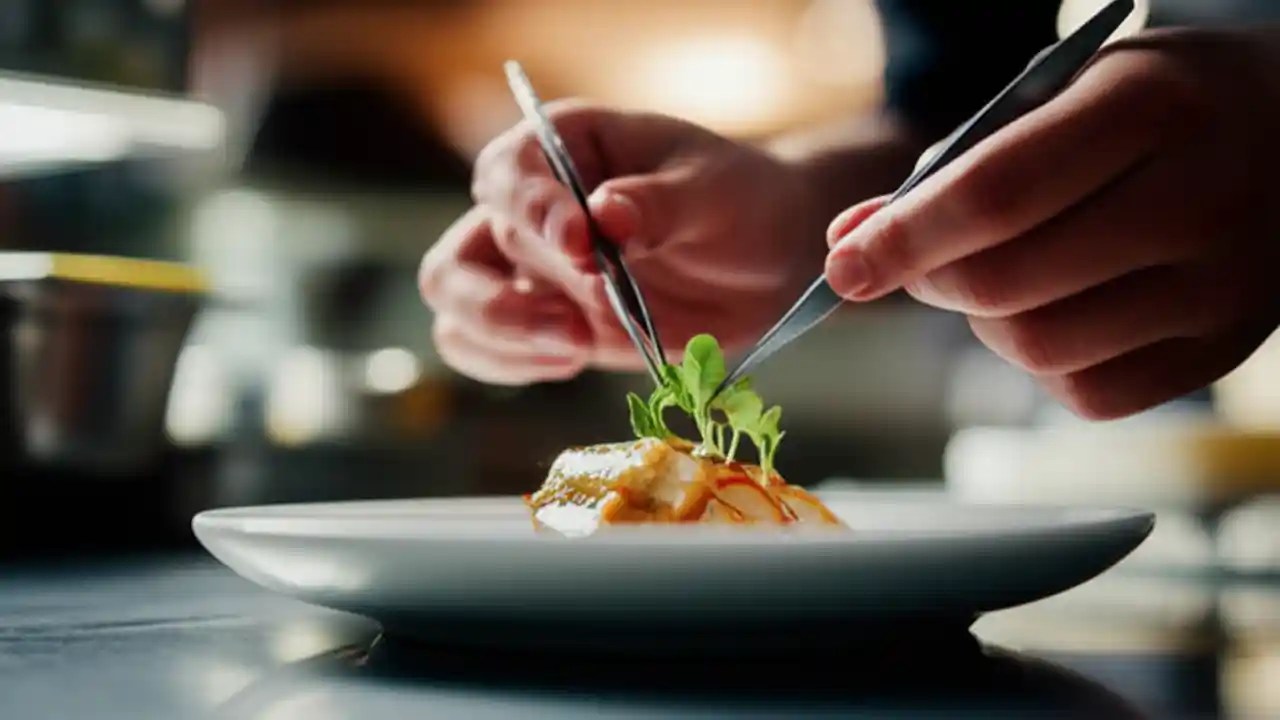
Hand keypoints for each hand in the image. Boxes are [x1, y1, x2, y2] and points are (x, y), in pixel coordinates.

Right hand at [420, 103, 825, 383]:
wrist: (771, 260)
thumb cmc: (739, 202)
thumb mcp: (713, 192)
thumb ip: (657, 203)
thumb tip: (605, 214)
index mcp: (565, 145)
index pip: (509, 172)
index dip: (532, 209)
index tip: (584, 245)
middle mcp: (531, 205)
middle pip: (464, 252)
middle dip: (506, 300)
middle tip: (575, 328)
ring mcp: (531, 268)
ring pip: (455, 300)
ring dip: (501, 335)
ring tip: (576, 349)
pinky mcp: (544, 321)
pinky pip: (485, 346)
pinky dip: (508, 362)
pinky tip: (568, 363)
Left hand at [825, 29, 1279, 418]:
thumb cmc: (1160, 104)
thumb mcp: (1068, 93)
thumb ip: (960, 163)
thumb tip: (850, 241)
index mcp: (1151, 109)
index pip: (995, 196)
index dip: (902, 239)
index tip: (843, 266)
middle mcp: (1197, 201)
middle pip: (1004, 286)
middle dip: (930, 282)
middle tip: (918, 263)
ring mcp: (1221, 289)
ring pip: (1037, 350)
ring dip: (982, 324)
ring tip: (999, 277)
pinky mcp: (1221, 351)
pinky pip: (1087, 394)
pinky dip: (1041, 364)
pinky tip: (1054, 311)